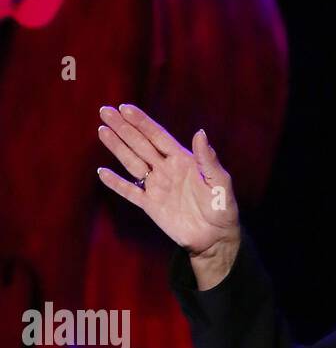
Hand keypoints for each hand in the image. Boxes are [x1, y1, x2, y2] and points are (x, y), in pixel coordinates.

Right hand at [96, 103, 240, 262]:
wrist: (215, 238)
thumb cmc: (222, 208)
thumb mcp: (219, 182)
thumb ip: (208, 159)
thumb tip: (200, 132)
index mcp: (182, 160)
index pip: (158, 136)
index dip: (142, 122)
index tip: (125, 108)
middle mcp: (166, 169)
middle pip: (140, 144)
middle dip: (123, 128)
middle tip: (105, 111)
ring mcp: (157, 186)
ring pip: (132, 162)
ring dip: (117, 147)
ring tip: (102, 131)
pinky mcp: (151, 206)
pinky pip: (130, 191)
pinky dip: (116, 183)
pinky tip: (102, 172)